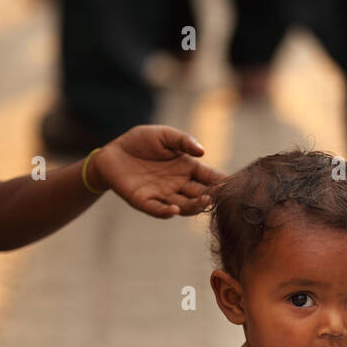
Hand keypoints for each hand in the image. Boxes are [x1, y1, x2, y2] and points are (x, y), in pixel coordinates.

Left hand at [89, 125, 225, 218]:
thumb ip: (183, 141)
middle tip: (221, 195)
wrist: (112, 151)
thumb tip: (203, 151)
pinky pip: (158, 210)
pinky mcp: (145, 202)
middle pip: (201, 195)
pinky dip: (166, 212)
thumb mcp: (163, 135)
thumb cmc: (140, 141)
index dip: (221, 181)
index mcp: (186, 168)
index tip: (234, 184)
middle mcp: (178, 185)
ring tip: (205, 200)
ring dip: (195, 206)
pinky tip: (174, 209)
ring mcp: (163, 195)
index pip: (209, 177)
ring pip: (185, 206)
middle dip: (213, 196)